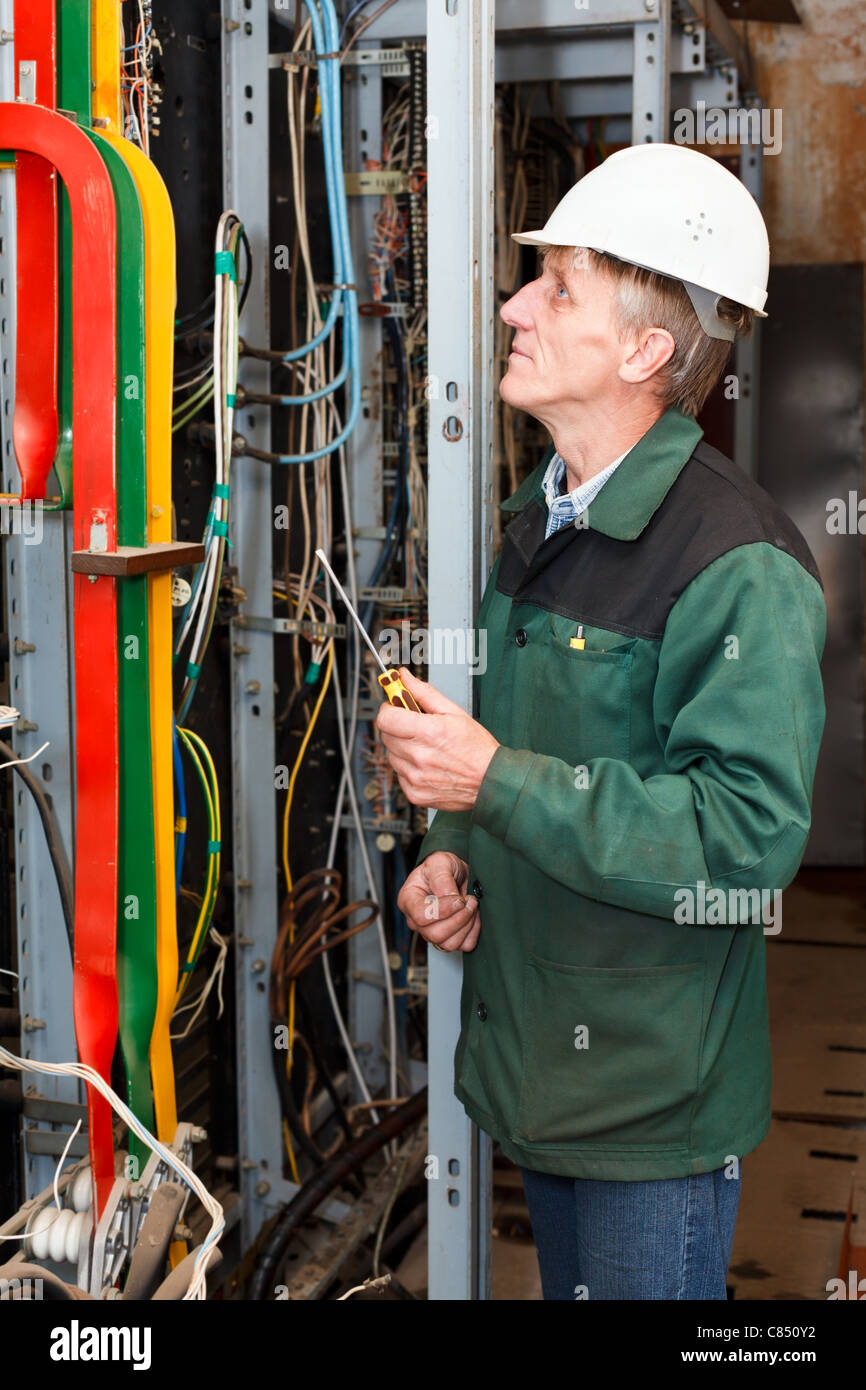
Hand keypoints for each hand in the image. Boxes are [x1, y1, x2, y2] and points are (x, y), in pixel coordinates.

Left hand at [375, 667, 498, 811]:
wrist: (490, 780)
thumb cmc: (476, 748)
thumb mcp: (454, 712)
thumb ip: (425, 693)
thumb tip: (405, 678)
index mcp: (429, 732)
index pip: (386, 718)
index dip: (388, 709)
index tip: (395, 706)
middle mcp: (419, 757)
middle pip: (386, 735)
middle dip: (397, 726)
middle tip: (415, 726)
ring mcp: (415, 777)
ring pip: (391, 755)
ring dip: (402, 748)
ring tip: (425, 747)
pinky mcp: (414, 793)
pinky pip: (399, 774)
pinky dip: (409, 768)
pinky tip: (426, 764)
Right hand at [397, 851, 480, 952]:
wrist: (454, 872)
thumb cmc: (441, 867)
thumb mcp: (439, 862)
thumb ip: (442, 878)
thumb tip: (450, 898)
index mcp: (409, 900)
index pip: (421, 916)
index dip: (443, 910)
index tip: (459, 898)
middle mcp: (416, 920)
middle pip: (435, 934)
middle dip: (459, 918)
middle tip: (470, 900)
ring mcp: (431, 932)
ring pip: (449, 944)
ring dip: (467, 925)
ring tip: (472, 906)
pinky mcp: (448, 938)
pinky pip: (463, 946)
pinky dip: (473, 932)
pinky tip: (473, 917)